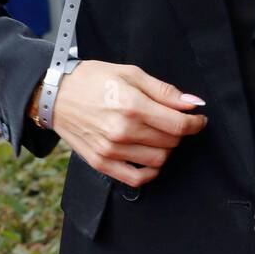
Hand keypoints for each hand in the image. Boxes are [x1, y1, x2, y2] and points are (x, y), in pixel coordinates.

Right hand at [34, 61, 207, 186]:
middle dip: (179, 132)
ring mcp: (111, 150)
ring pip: (158, 160)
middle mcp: (122, 130)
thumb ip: (164, 91)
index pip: (178, 124)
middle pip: (170, 142)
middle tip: (173, 122)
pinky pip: (137, 179)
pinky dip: (150, 171)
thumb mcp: (131, 74)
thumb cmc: (93, 80)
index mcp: (132, 105)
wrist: (55, 95)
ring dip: (166, 149)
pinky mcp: (101, 163)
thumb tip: (193, 104)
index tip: (199, 120)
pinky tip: (151, 158)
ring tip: (158, 135)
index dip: (196, 124)